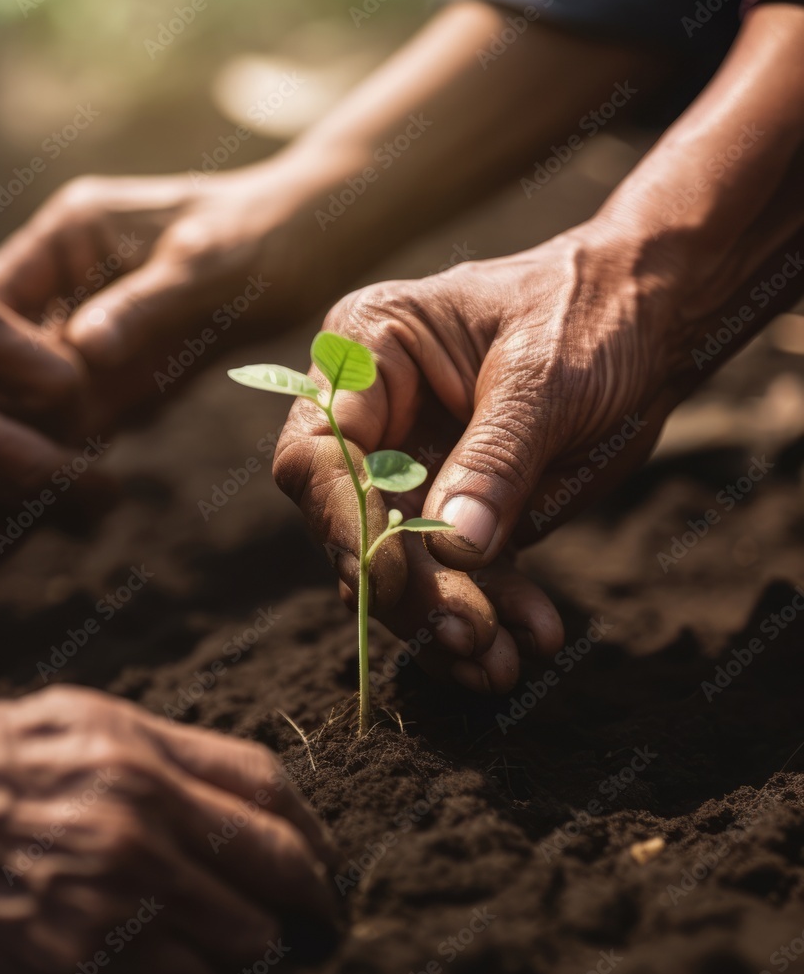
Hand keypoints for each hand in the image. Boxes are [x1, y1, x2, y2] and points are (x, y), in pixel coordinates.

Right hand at [0, 166, 337, 431]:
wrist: (316, 246)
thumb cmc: (264, 240)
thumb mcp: (202, 272)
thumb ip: (141, 309)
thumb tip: (81, 352)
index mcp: (71, 235)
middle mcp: (77, 276)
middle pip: (24, 350)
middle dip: (31, 402)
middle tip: (37, 459)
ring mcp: (105, 316)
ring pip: (62, 380)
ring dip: (67, 422)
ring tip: (64, 472)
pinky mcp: (134, 347)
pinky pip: (104, 394)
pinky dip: (108, 423)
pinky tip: (104, 457)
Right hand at [0, 685, 336, 973]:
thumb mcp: (81, 722)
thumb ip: (169, 755)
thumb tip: (242, 802)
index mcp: (140, 747)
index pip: (268, 785)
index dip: (312, 826)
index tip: (325, 854)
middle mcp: (138, 813)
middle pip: (275, 861)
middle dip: (312, 895)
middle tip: (322, 915)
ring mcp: (110, 890)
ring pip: (240, 936)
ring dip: (256, 944)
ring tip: (256, 942)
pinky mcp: (75, 957)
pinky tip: (193, 966)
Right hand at [274, 227, 694, 692]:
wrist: (654, 321)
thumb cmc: (591, 310)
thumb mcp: (546, 376)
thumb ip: (495, 460)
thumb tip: (451, 549)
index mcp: (368, 354)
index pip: (319, 451)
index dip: (341, 521)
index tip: (388, 579)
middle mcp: (376, 419)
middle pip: (353, 524)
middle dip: (405, 589)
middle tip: (466, 633)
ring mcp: (415, 470)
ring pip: (401, 566)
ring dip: (444, 620)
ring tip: (500, 663)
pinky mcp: (460, 513)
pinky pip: (458, 576)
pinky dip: (491, 611)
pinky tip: (533, 635)